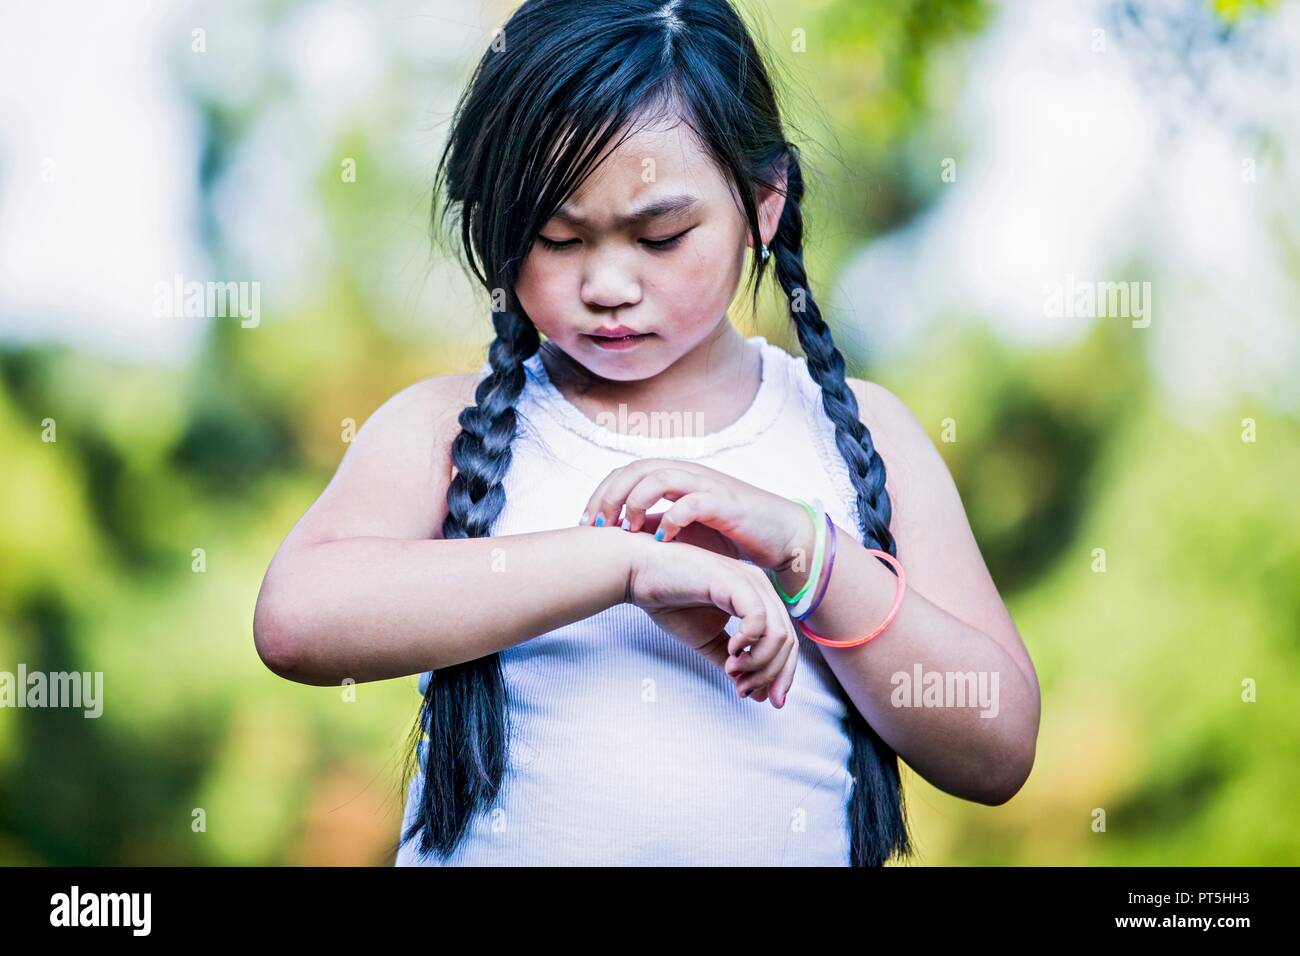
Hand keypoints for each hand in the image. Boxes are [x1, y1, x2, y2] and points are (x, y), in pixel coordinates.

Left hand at [580, 459, 813, 571]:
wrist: (782, 537)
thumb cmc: (733, 533)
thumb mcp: (688, 525)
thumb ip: (658, 520)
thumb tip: (620, 535)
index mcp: (676, 476)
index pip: (627, 472)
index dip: (602, 493)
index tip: (586, 522)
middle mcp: (689, 474)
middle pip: (635, 470)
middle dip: (609, 496)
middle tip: (596, 525)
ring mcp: (707, 485)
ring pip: (658, 478)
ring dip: (635, 502)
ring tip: (625, 528)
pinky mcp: (725, 503)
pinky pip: (690, 502)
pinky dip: (670, 519)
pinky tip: (659, 539)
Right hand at [623, 534, 797, 707]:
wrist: (638, 573)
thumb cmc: (670, 601)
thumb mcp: (707, 640)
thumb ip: (732, 662)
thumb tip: (753, 691)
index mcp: (756, 597)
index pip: (786, 640)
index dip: (782, 674)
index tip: (766, 700)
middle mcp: (759, 586)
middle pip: (788, 640)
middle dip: (774, 675)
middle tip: (751, 694)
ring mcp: (748, 582)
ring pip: (778, 633)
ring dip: (760, 663)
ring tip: (734, 673)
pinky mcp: (732, 582)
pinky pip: (758, 619)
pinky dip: (749, 643)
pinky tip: (731, 652)